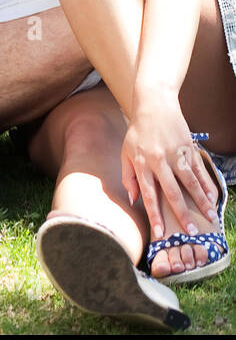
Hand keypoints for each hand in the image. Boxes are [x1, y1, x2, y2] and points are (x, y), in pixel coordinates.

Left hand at [121, 97, 219, 241]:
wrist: (155, 106)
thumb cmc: (137, 132)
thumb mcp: (126, 152)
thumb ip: (129, 176)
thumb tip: (134, 199)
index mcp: (143, 164)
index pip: (149, 195)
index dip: (155, 215)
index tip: (161, 233)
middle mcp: (160, 161)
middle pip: (173, 193)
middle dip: (182, 214)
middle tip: (191, 233)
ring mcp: (177, 155)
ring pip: (191, 183)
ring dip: (201, 202)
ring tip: (210, 218)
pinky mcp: (189, 149)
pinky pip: (200, 171)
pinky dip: (207, 185)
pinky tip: (213, 198)